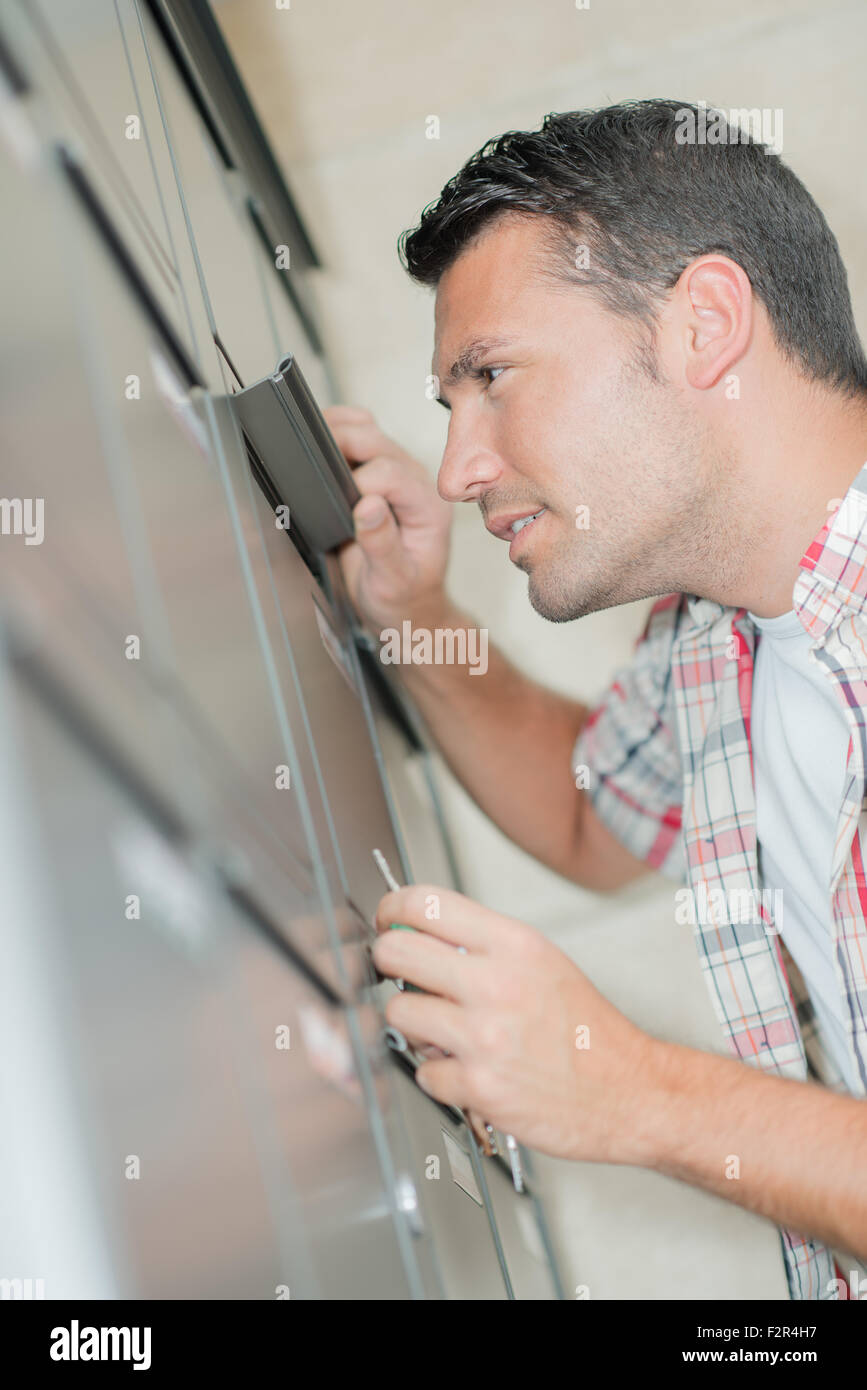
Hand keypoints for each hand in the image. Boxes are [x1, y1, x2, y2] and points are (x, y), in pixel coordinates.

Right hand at [323, 405, 451, 632]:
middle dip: (341, 443)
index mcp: (427, 507)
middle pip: (377, 440)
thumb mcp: (392, 582)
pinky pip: (359, 440)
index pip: (389, 472)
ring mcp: (398, 476)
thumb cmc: (405, 597)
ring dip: (337, 432)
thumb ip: (382, 544)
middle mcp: (417, 484)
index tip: (342, 509)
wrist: (406, 607)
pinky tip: (318, 450)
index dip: (359, 483)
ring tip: (309, 448)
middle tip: (311, 462)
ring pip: (367, 431)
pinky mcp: (378, 476)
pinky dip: (335, 436)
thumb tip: (367, 506)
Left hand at [372, 885, 663, 1164]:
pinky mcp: (479, 1086)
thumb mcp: (543, 962)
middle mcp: (496, 984)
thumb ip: (484, 944)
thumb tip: (420, 931)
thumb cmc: (589, 1032)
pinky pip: (422, 1072)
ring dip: (415, 1024)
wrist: (629, 1092)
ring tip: (445, 1032)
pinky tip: (468, 1070)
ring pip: (400, 1011)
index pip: (425, 902)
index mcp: (514, 944)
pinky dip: (439, 1076)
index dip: (393, 908)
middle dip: (389, 962)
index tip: (388, 920)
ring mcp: (484, 1037)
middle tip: (402, 974)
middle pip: (395, 950)